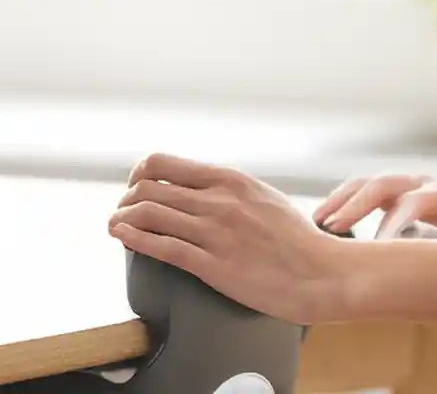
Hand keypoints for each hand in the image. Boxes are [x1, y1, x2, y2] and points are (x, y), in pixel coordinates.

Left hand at [110, 153, 347, 324]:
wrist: (320, 273)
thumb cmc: (297, 240)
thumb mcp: (262, 197)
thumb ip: (230, 190)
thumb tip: (200, 188)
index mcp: (230, 179)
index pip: (162, 163)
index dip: (138, 175)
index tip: (135, 188)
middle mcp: (219, 200)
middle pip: (147, 187)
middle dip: (126, 199)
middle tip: (125, 212)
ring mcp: (215, 232)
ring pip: (148, 213)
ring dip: (122, 219)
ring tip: (116, 227)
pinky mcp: (213, 265)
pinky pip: (161, 246)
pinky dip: (134, 239)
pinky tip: (123, 237)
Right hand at [313, 174, 436, 238]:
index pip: (414, 202)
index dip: (392, 223)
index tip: (374, 249)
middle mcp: (426, 182)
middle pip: (384, 184)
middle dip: (356, 204)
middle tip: (331, 228)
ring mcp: (411, 184)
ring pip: (369, 183)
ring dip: (341, 199)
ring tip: (317, 220)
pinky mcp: (399, 193)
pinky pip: (366, 191)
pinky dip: (344, 202)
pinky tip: (325, 220)